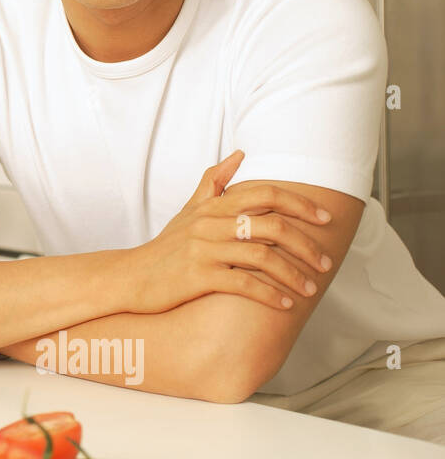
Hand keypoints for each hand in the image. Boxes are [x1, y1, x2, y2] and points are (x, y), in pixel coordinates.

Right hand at [126, 149, 333, 313]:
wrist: (132, 276)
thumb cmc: (166, 246)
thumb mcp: (189, 210)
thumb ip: (214, 182)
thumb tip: (240, 154)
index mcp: (213, 206)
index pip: (266, 194)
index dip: (301, 204)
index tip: (325, 218)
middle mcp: (210, 223)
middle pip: (272, 225)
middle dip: (306, 244)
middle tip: (326, 262)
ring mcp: (203, 250)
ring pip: (262, 257)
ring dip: (293, 275)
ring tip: (310, 289)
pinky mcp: (198, 276)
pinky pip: (243, 284)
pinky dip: (269, 295)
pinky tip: (284, 305)